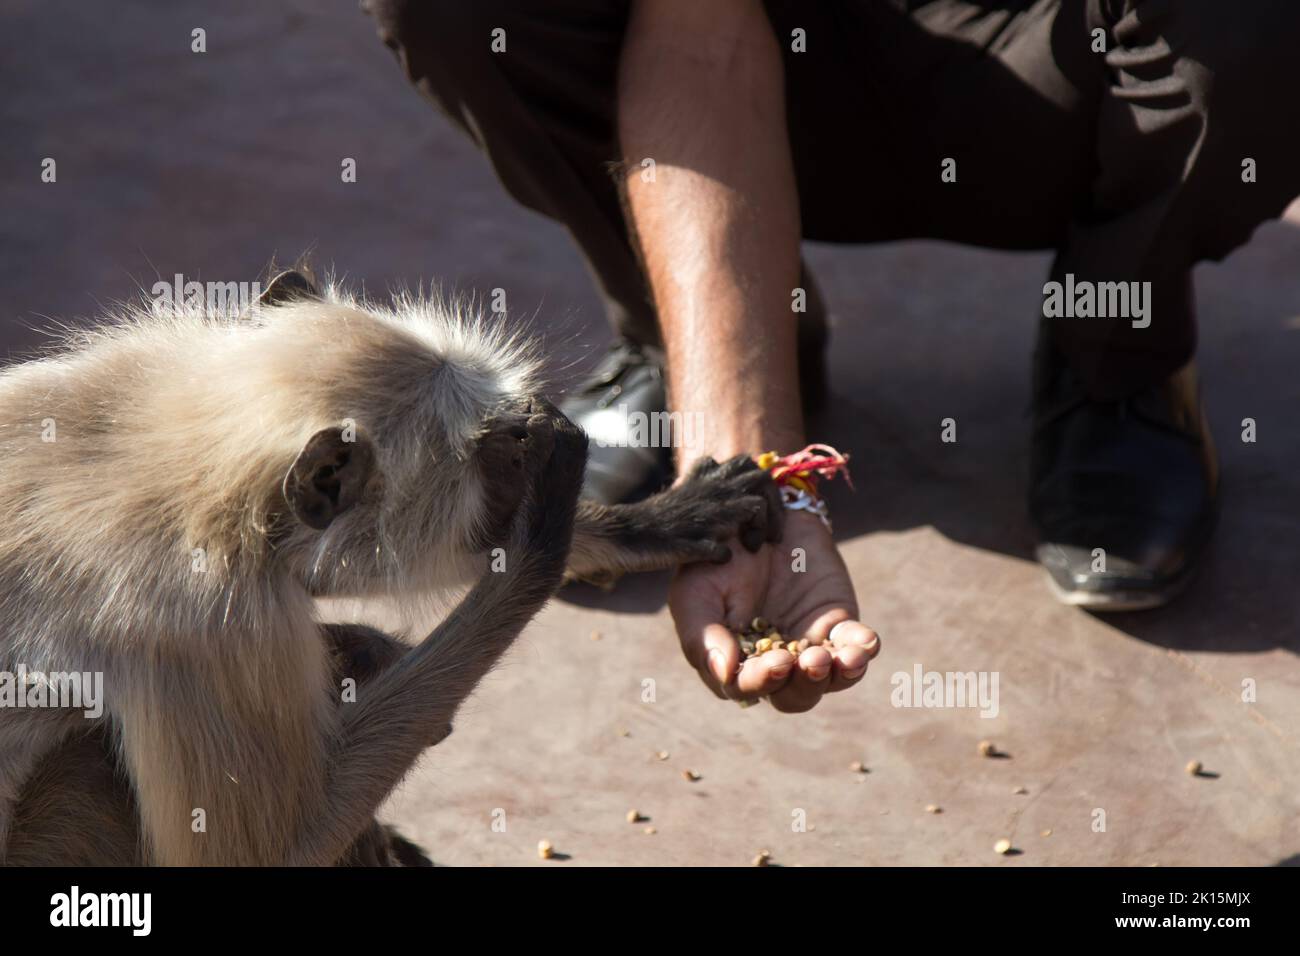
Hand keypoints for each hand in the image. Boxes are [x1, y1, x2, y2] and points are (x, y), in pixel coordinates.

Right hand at [669, 510, 880, 712]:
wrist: (750, 514)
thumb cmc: (713, 560)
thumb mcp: (694, 593)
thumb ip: (702, 635)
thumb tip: (724, 673)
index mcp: (734, 664)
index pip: (748, 688)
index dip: (762, 682)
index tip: (775, 663)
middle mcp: (773, 664)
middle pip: (793, 696)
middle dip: (805, 685)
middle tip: (812, 661)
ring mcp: (808, 645)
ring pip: (830, 680)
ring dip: (839, 675)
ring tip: (843, 659)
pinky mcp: (837, 621)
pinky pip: (854, 644)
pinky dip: (863, 648)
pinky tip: (866, 644)